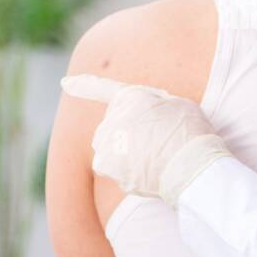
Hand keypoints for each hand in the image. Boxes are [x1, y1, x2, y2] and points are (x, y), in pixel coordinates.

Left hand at [60, 74, 230, 206]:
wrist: (190, 165)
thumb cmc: (191, 134)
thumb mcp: (178, 104)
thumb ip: (152, 102)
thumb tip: (139, 112)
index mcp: (131, 96)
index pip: (102, 89)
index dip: (84, 86)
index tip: (65, 83)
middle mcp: (113, 116)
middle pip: (112, 127)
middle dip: (126, 134)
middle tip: (156, 144)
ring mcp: (107, 140)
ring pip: (108, 148)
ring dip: (123, 154)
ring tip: (152, 159)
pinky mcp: (105, 164)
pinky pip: (109, 167)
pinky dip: (122, 171)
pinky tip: (143, 172)